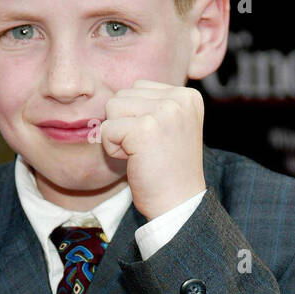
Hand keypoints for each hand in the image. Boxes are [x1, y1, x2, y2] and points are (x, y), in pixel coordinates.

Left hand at [100, 81, 205, 219]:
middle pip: (122, 95)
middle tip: (147, 151)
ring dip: (117, 135)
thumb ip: (150, 104)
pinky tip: (134, 161)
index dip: (135, 117)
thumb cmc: (167, 171)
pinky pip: (107, 129)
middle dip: (124, 125)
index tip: (155, 142)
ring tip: (140, 154)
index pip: (138, 87)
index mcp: (187, 95)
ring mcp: (164, 112)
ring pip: (112, 107)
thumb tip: (113, 97)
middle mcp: (179, 98)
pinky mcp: (144, 129)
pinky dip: (112, 150)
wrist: (178, 205)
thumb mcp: (169, 127)